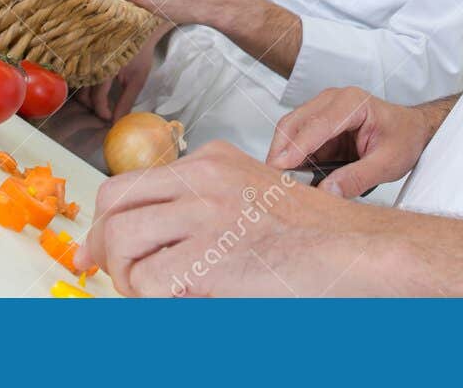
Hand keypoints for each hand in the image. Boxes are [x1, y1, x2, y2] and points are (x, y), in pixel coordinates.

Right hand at [75, 32, 162, 122]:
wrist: (138, 27)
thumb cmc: (139, 52)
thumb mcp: (137, 78)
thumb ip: (126, 100)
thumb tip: (117, 121)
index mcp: (105, 68)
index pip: (97, 98)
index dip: (102, 112)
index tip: (109, 117)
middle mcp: (90, 63)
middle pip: (83, 95)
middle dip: (93, 107)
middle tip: (105, 110)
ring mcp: (84, 57)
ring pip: (78, 85)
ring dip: (87, 97)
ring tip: (100, 99)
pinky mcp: (82, 54)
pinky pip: (77, 75)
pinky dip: (84, 84)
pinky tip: (94, 87)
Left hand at [77, 140, 380, 296]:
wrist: (359, 251)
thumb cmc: (317, 238)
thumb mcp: (252, 199)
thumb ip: (203, 208)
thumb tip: (152, 240)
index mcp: (214, 160)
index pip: (134, 181)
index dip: (111, 222)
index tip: (103, 250)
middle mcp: (205, 175)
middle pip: (114, 201)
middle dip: (103, 243)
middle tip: (110, 273)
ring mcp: (207, 211)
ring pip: (121, 240)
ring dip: (126, 277)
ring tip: (153, 294)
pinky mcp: (211, 254)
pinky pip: (148, 282)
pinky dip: (152, 301)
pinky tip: (180, 303)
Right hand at [266, 87, 443, 198]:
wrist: (412, 130)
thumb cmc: (404, 138)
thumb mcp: (387, 163)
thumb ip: (357, 177)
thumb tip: (327, 192)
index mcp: (352, 102)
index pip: (318, 124)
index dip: (297, 147)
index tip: (280, 168)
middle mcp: (333, 101)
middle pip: (294, 123)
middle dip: (280, 152)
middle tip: (271, 183)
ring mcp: (323, 111)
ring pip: (290, 131)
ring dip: (282, 157)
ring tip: (278, 184)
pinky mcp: (319, 126)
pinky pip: (296, 142)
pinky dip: (289, 160)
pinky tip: (289, 179)